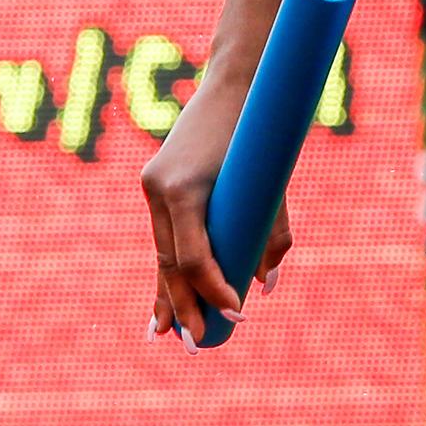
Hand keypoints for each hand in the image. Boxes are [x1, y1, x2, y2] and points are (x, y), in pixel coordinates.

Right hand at [140, 77, 291, 349]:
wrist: (237, 80)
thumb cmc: (262, 130)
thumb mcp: (273, 181)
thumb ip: (273, 231)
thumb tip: (269, 283)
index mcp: (185, 188)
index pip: (193, 255)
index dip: (212, 288)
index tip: (237, 314)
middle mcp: (159, 190)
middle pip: (169, 263)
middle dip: (185, 306)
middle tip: (202, 344)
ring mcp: (152, 187)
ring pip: (159, 254)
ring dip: (166, 296)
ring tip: (169, 337)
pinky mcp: (155, 184)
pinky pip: (159, 237)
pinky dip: (162, 271)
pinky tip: (157, 307)